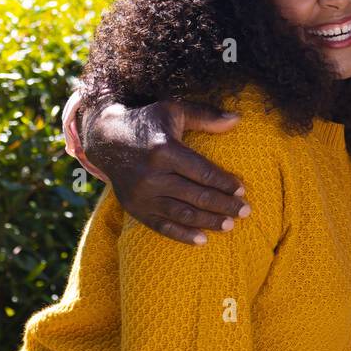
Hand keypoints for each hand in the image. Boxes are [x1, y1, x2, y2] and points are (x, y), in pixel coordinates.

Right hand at [81, 98, 248, 244]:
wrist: (105, 140)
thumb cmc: (147, 123)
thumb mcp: (173, 110)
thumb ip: (205, 116)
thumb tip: (237, 119)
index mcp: (163, 150)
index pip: (202, 172)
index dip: (224, 183)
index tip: (242, 189)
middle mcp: (151, 175)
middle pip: (196, 195)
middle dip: (224, 205)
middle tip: (245, 211)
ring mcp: (141, 195)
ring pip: (182, 213)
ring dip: (208, 221)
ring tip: (230, 225)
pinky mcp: (134, 208)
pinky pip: (161, 226)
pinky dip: (183, 235)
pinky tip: (203, 240)